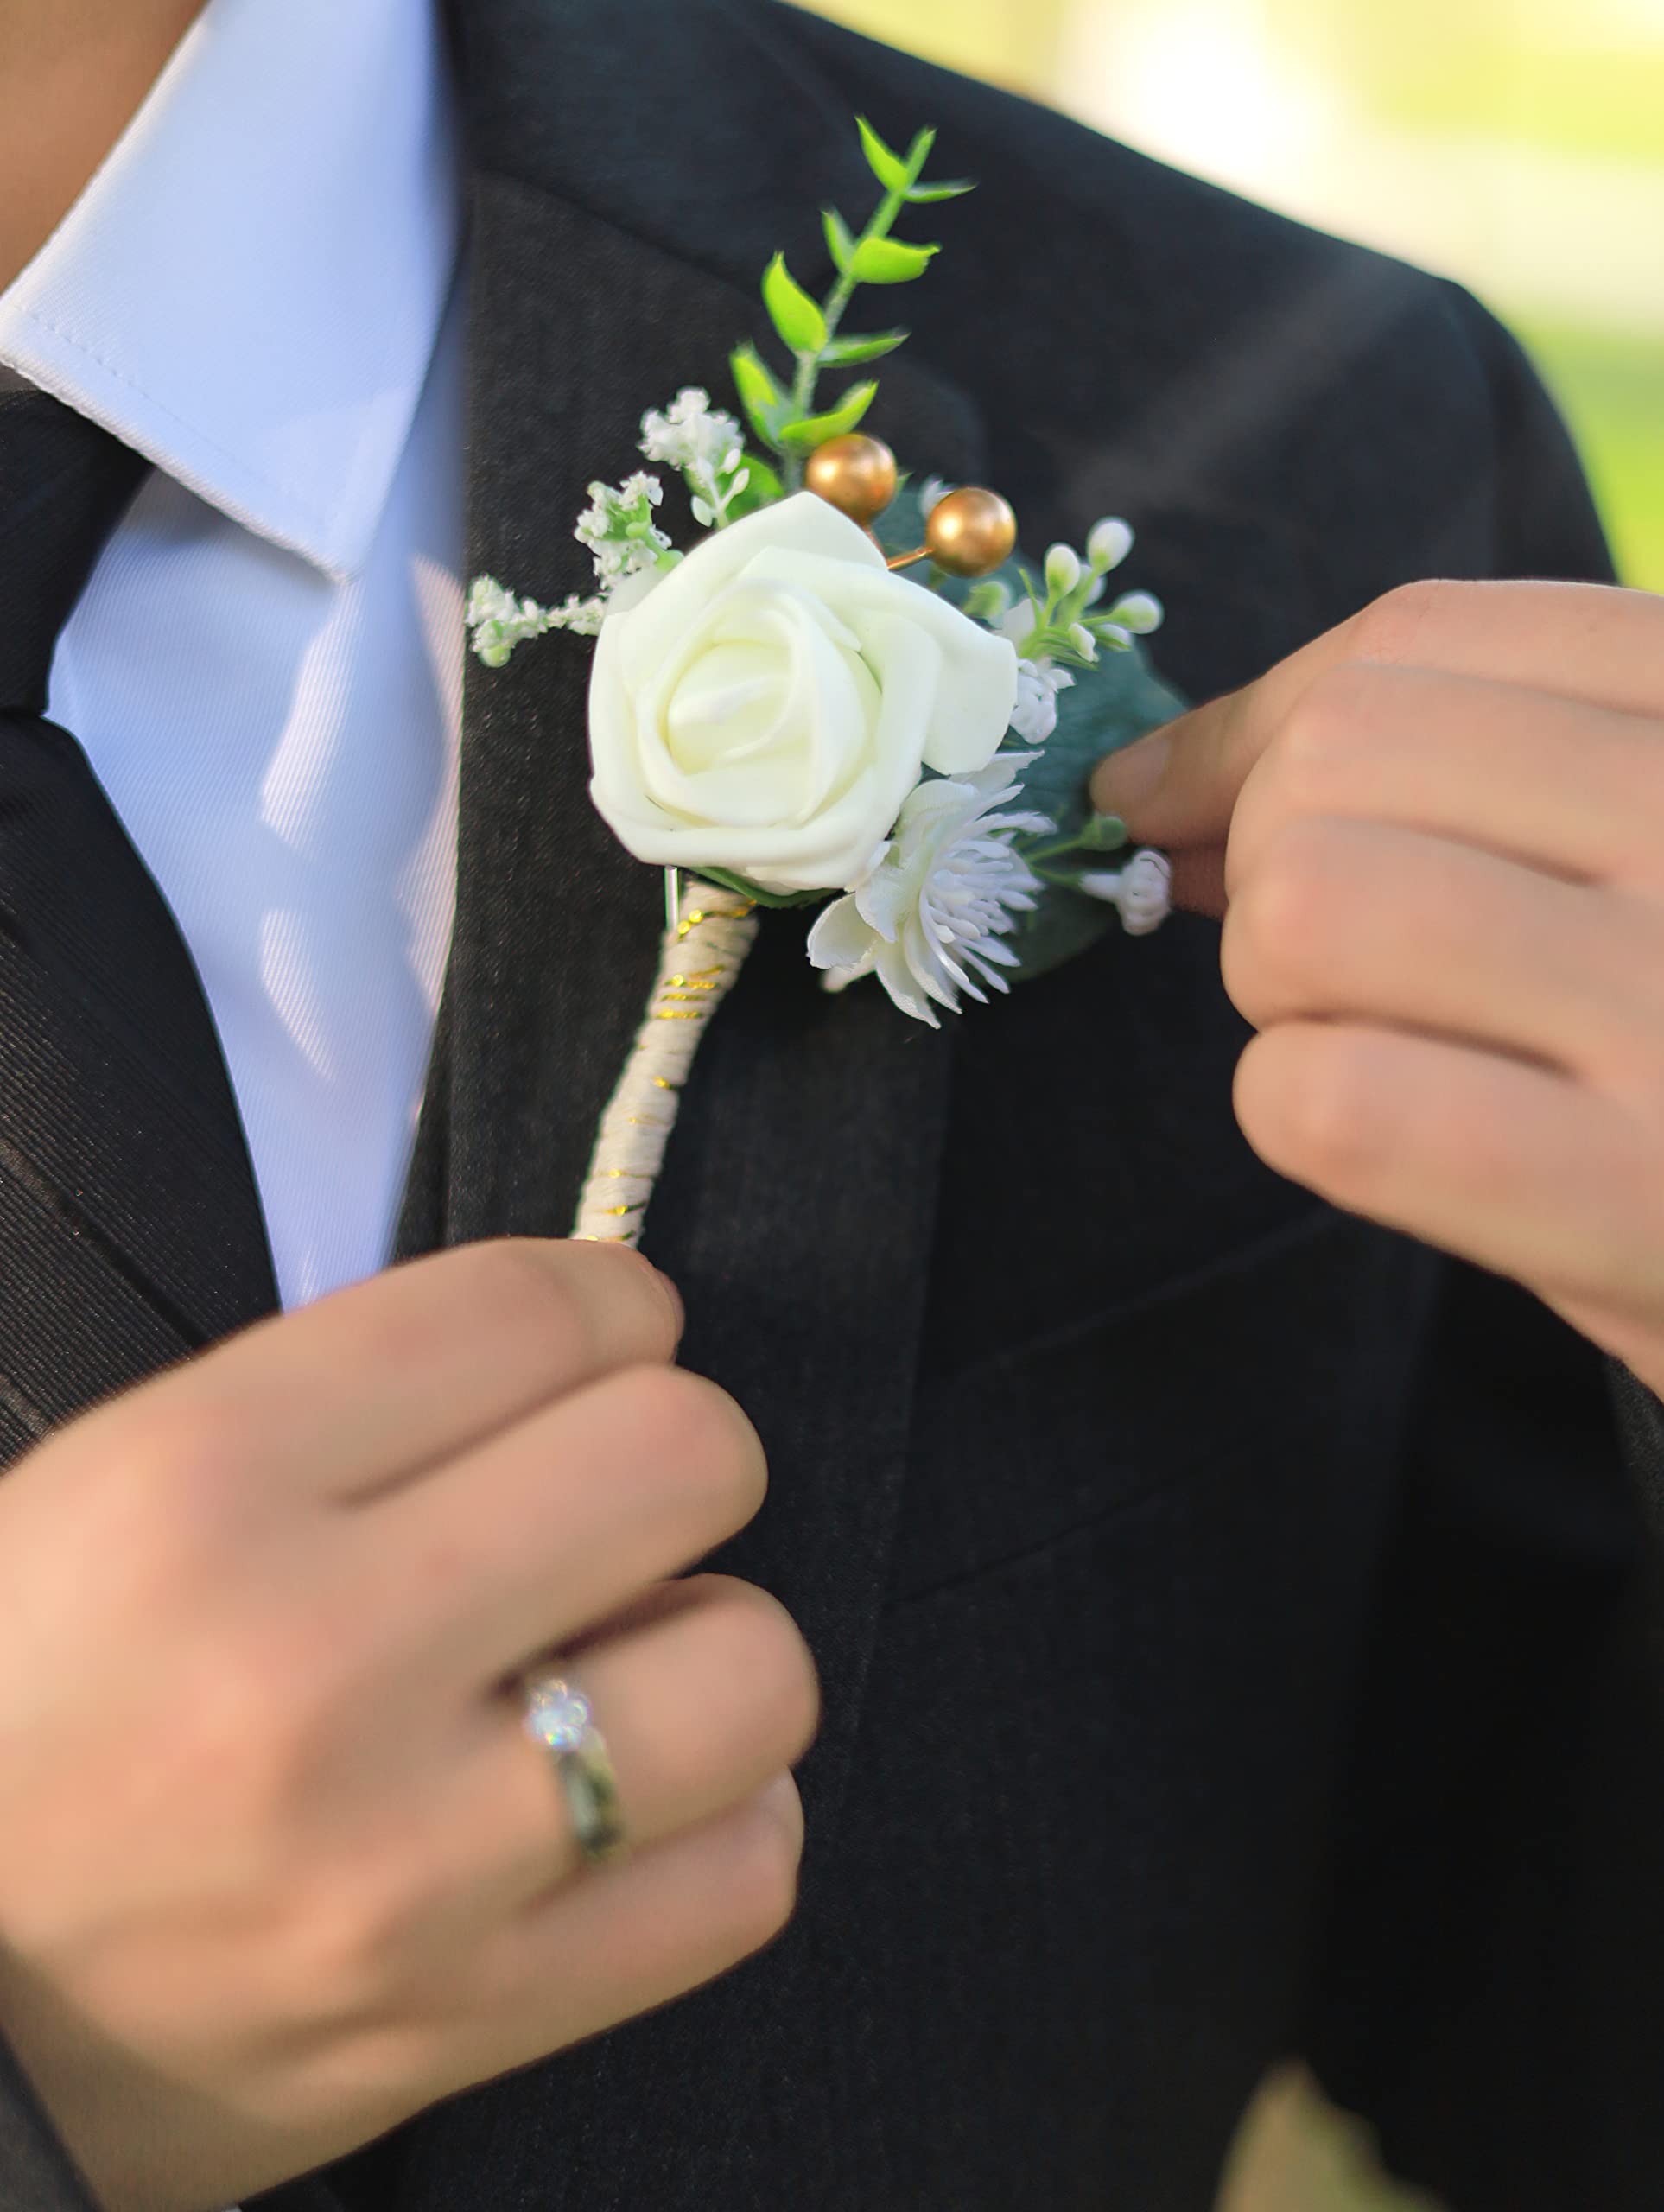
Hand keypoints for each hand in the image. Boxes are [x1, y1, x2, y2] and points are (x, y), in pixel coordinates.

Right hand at [0, 1242, 815, 2211]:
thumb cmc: (25, 1700)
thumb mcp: (121, 1480)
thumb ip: (364, 1392)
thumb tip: (597, 1348)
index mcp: (202, 1490)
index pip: (537, 1311)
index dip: (607, 1300)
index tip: (601, 1335)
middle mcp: (312, 1669)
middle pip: (685, 1456)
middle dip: (666, 1452)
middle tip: (602, 1498)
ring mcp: (404, 1868)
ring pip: (755, 1669)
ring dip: (708, 1642)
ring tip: (612, 1658)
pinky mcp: (464, 2021)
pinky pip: (743, 1876)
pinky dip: (719, 1815)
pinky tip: (627, 1794)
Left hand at [1091, 580, 1663, 1391]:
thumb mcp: (1646, 840)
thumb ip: (1463, 780)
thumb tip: (1158, 787)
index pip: (1417, 642)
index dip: (1248, 727)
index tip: (1174, 803)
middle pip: (1340, 758)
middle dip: (1270, 863)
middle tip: (1334, 965)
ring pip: (1312, 906)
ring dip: (1281, 987)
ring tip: (1383, 1043)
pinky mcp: (1643, 1201)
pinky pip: (1332, 1099)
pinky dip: (1300, 1109)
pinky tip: (1388, 1139)